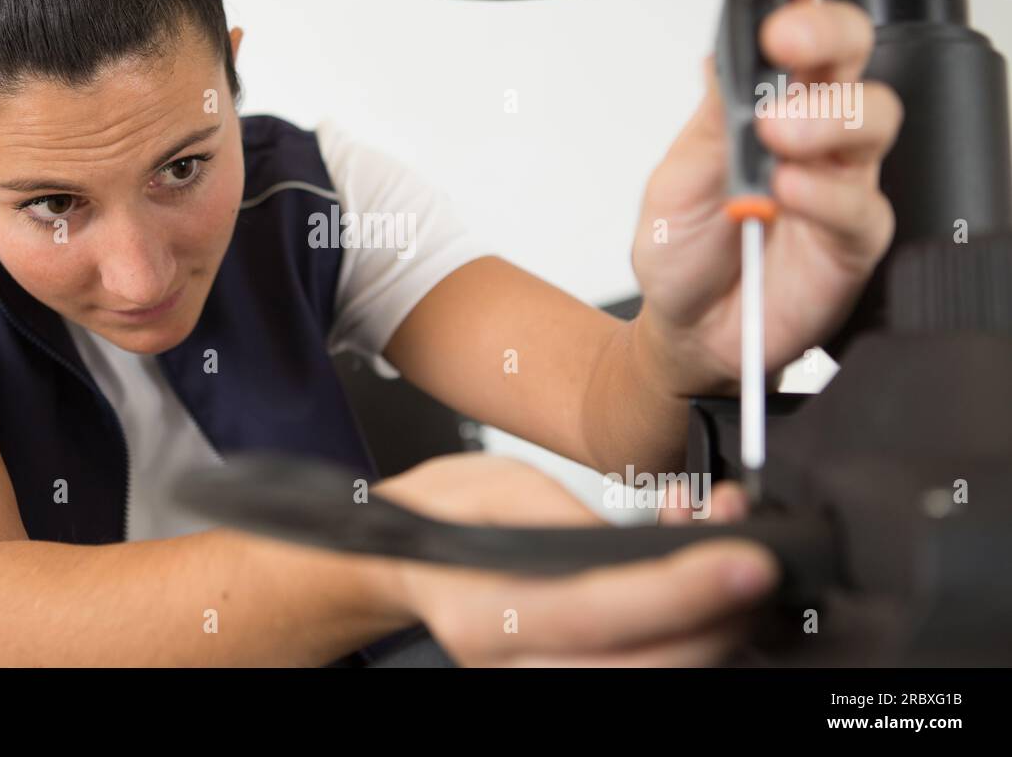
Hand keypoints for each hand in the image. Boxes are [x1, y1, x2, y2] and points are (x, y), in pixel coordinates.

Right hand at [374, 453, 776, 665]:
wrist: (415, 559)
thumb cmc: (454, 515)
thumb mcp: (503, 487)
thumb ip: (575, 518)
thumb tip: (659, 544)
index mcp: (483, 613)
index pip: (595, 614)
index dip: (679, 592)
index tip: (743, 558)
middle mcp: (511, 668)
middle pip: (641, 668)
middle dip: (718, 619)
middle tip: (759, 559)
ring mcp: (539, 686)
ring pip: (654, 680)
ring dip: (712, 628)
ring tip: (728, 555)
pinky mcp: (570, 682)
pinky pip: (646, 672)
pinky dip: (689, 637)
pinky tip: (701, 587)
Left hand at [631, 0, 902, 396]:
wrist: (686, 330)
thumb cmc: (681, 250)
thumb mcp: (674, 177)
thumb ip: (710, 117)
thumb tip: (727, 46)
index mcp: (761, 101)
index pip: (791, 26)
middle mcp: (809, 130)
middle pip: (849, 53)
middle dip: (824, 30)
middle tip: (783, 41)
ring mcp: (838, 179)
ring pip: (873, 115)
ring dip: (825, 113)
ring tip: (775, 133)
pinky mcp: (853, 236)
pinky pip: (861, 202)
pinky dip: (824, 191)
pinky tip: (786, 192)